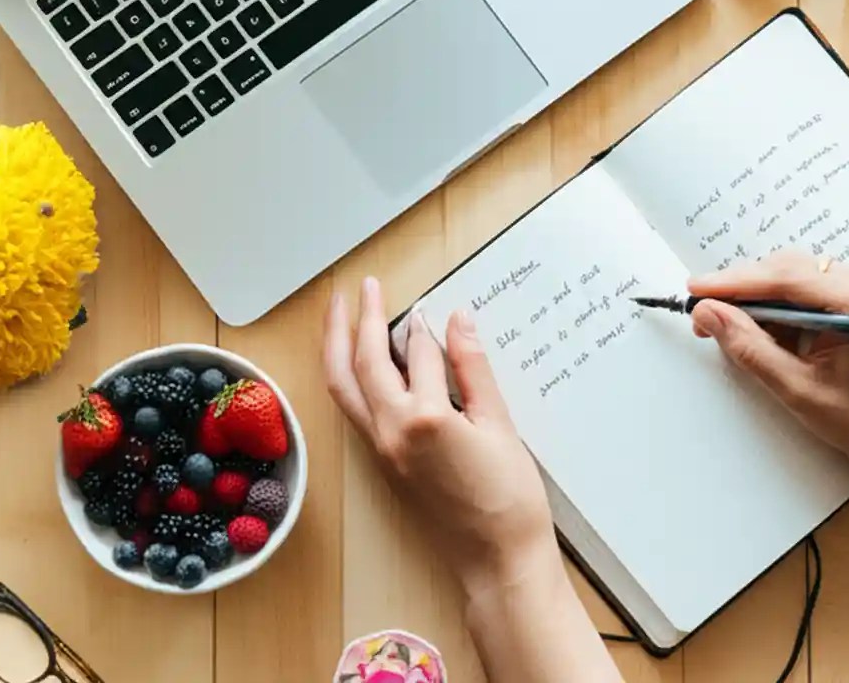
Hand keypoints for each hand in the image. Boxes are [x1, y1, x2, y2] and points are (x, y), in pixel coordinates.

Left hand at [323, 278, 555, 596]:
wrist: (498, 561)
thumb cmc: (509, 501)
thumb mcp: (500, 425)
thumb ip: (474, 368)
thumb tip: (458, 322)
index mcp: (424, 419)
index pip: (420, 354)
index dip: (426, 325)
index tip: (431, 304)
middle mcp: (392, 433)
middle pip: (360, 363)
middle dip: (358, 320)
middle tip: (363, 288)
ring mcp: (382, 452)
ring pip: (344, 389)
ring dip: (338, 347)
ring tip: (341, 316)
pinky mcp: (384, 467)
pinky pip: (355, 412)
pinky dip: (350, 379)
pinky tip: (361, 366)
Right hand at [688, 251, 848, 471]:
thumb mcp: (798, 390)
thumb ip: (750, 348)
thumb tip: (709, 314)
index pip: (784, 278)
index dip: (733, 283)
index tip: (695, 289)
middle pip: (788, 269)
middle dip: (743, 290)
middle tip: (704, 315)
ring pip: (795, 274)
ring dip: (760, 296)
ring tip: (728, 323)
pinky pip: (810, 285)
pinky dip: (781, 303)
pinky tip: (763, 326)